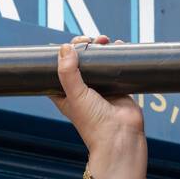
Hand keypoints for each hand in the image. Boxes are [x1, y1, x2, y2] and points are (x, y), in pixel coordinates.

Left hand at [50, 35, 146, 178]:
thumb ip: (68, 72)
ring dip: (100, 48)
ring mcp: (100, 88)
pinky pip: (115, 66)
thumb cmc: (93, 123)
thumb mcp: (75, 95)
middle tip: (89, 42)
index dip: (62, 54)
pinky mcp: (117, 87)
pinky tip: (118, 46)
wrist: (120, 136)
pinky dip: (117, 54)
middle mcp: (82, 91)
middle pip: (79, 61)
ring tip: (104, 41)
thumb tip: (65, 48)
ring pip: (98, 62)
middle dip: (83, 47)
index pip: (59, 69)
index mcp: (66, 94)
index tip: (70, 44)